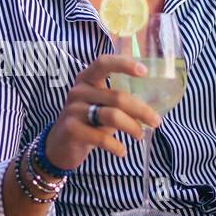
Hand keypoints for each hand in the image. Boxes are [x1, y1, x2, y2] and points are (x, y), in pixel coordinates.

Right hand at [43, 53, 161, 170]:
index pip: (103, 63)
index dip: (124, 64)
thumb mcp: (100, 106)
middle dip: (141, 110)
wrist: (59, 146)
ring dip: (132, 127)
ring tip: (139, 135)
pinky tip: (122, 151)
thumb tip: (151, 106)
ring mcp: (73, 109)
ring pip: (112, 116)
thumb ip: (119, 102)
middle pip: (117, 97)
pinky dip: (116, 146)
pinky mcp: (71, 129)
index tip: (144, 71)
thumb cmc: (87, 123)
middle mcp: (78, 90)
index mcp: (86, 79)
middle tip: (156, 121)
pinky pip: (101, 137)